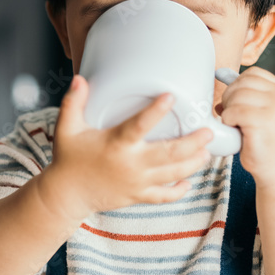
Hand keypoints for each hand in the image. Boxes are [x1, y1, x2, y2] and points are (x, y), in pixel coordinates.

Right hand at [42, 75, 215, 219]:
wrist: (67, 195)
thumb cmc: (68, 159)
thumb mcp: (67, 128)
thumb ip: (74, 102)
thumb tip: (80, 79)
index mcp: (115, 144)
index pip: (138, 125)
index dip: (155, 111)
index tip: (170, 96)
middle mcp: (130, 164)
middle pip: (168, 154)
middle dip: (192, 143)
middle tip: (208, 131)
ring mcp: (136, 183)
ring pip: (171, 174)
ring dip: (192, 163)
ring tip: (207, 152)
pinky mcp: (137, 196)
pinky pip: (163, 196)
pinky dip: (178, 191)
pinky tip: (189, 182)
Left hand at [216, 66, 274, 186]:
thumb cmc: (265, 142)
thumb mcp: (261, 112)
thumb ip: (246, 95)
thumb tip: (221, 75)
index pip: (253, 73)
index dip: (237, 85)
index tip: (235, 102)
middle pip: (242, 82)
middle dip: (230, 97)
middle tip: (232, 115)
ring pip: (237, 95)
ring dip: (229, 110)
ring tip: (236, 124)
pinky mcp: (264, 121)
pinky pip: (234, 111)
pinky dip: (229, 120)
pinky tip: (236, 130)